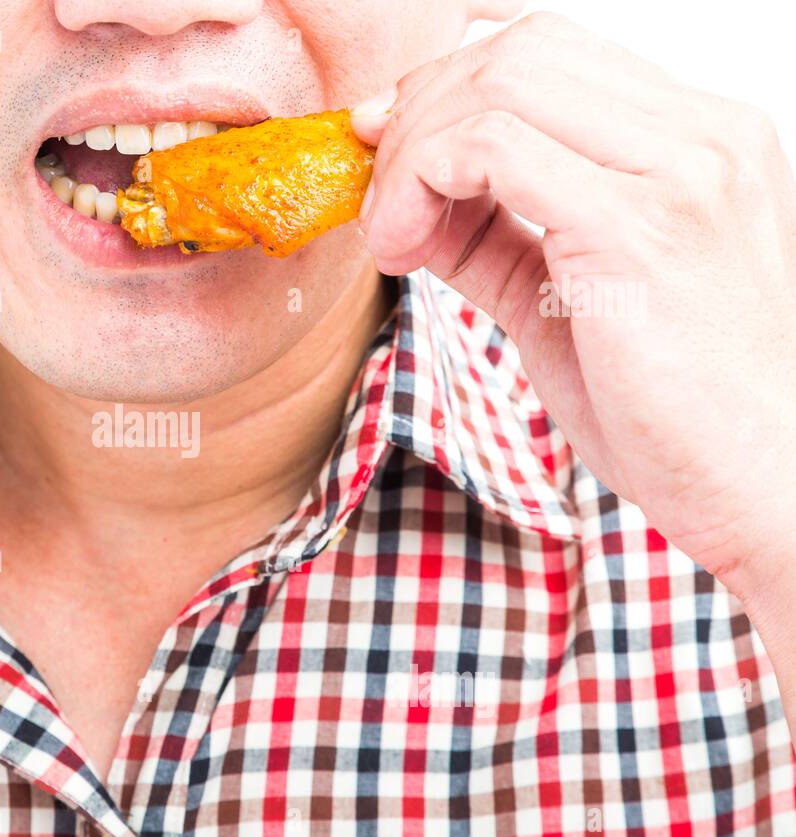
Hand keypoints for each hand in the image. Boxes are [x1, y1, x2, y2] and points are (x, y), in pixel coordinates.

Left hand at [351, 12, 795, 615]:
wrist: (762, 487)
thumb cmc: (673, 410)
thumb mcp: (566, 301)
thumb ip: (496, 238)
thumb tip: (412, 203)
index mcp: (697, 142)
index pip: (550, 51)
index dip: (449, 85)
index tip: (390, 146)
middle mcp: (701, 137)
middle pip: (517, 51)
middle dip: (418, 112)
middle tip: (376, 191)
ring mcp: (679, 174)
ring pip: (498, 85)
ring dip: (411, 151)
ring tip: (391, 232)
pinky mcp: (638, 229)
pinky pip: (493, 149)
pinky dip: (420, 184)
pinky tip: (404, 248)